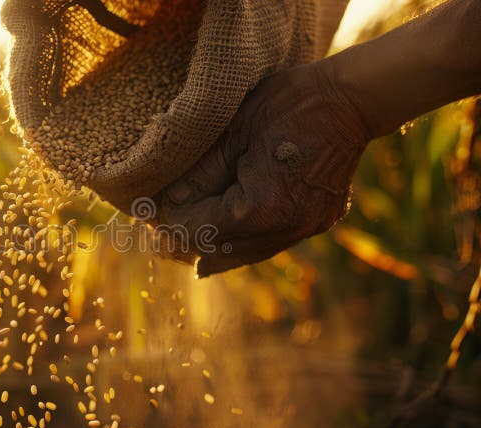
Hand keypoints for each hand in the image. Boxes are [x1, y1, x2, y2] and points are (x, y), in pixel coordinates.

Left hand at [157, 62, 370, 276]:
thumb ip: (201, 173)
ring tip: (185, 236)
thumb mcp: (233, 132)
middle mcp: (287, 228)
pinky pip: (269, 242)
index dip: (173, 224)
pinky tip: (223, 234)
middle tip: (162, 231)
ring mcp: (306, 229)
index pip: (203, 230)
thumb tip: (171, 200)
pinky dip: (242, 239)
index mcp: (263, 208)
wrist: (350, 99)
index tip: (151, 217)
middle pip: (222, 250)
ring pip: (246, 253)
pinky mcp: (317, 222)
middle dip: (190, 240)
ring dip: (215, 245)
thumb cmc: (289, 104)